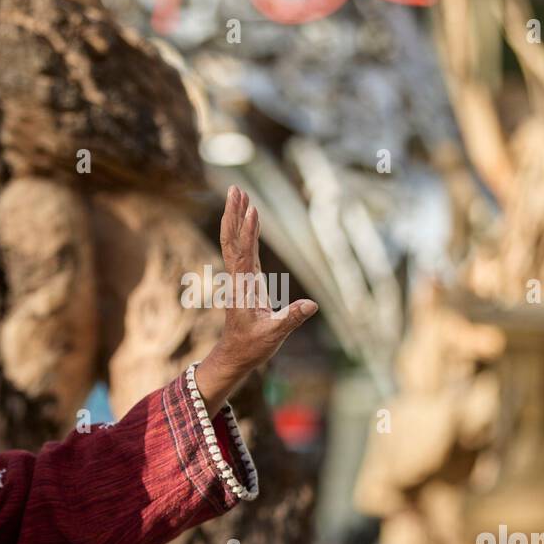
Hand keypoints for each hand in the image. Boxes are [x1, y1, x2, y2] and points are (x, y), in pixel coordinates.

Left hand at [193, 186, 317, 412]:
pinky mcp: (245, 278)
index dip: (248, 231)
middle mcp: (238, 276)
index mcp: (243, 286)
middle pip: (232, 238)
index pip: (244, 253)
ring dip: (235, 216)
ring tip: (239, 193)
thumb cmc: (253, 345)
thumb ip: (291, 318)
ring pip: (233, 240)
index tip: (252, 209)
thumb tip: (311, 305)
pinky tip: (249, 216)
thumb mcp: (274, 334)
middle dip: (234, 213)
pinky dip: (244, 230)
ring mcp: (240, 275)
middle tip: (236, 189)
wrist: (236, 354)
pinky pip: (242, 248)